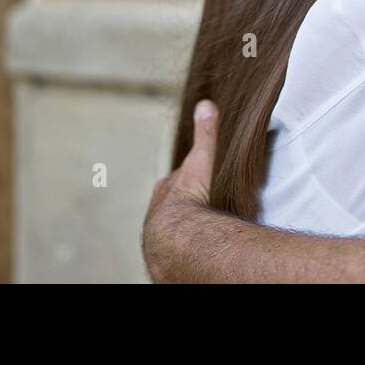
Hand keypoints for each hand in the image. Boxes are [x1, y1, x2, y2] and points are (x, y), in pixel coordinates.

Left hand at [142, 100, 218, 281]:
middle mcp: (158, 216)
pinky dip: (187, 250)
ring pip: (172, 232)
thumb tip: (206, 104)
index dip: (184, 181)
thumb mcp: (201, 159)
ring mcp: (160, 239)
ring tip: (201, 233)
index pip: (173, 183)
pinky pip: (178, 253)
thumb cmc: (190, 199)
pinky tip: (197, 252)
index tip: (194, 182)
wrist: (179, 238)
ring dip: (184, 231)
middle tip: (198, 209)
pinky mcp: (168, 260)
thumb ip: (206, 133)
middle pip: (169, 208)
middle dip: (181, 207)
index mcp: (166, 192)